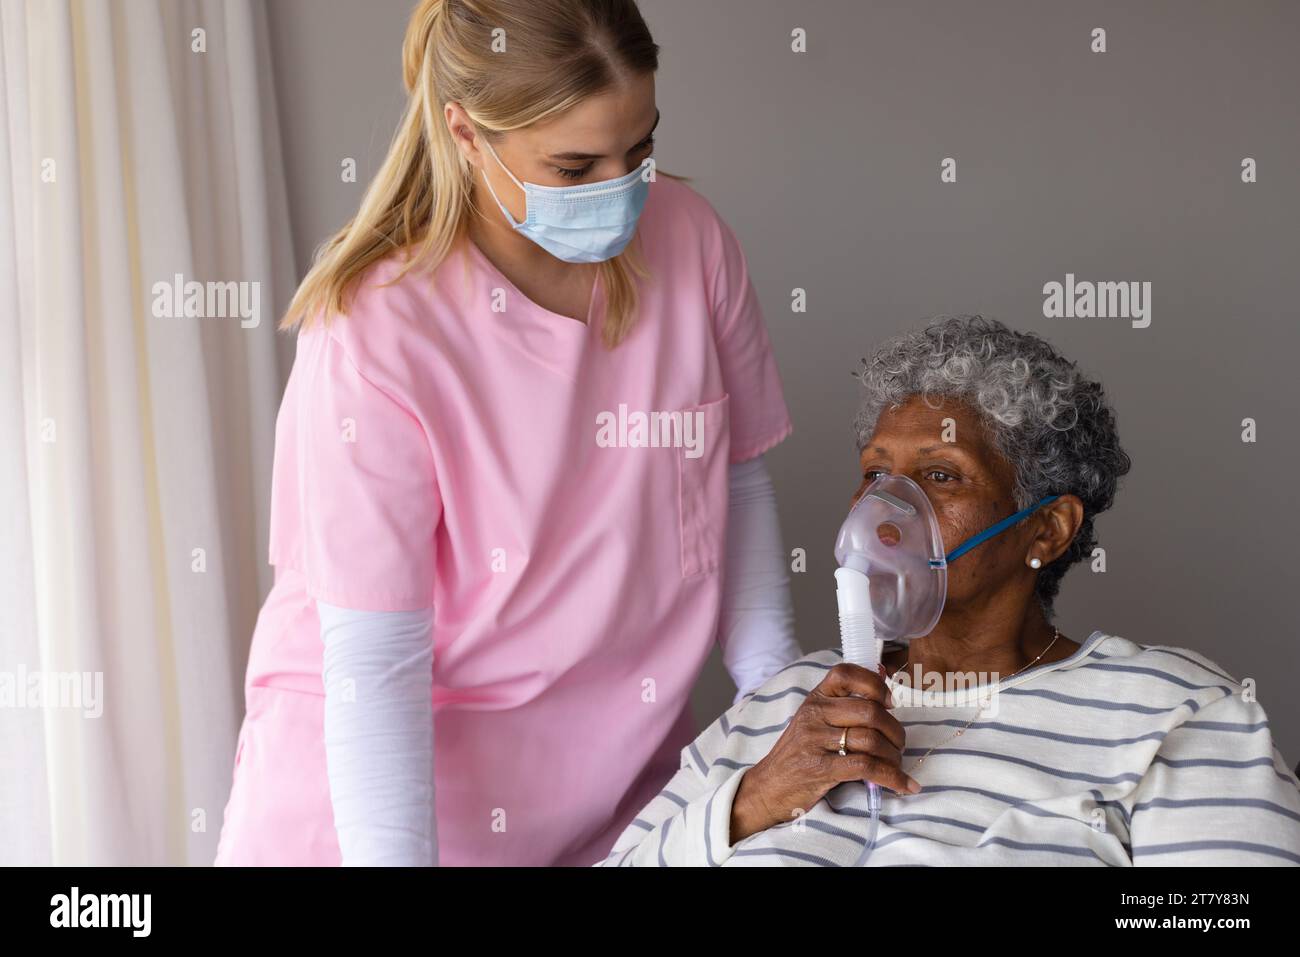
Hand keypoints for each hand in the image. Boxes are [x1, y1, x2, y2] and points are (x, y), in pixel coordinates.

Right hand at [729, 662, 918, 843]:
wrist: (769, 786)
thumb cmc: (799, 753)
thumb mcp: (815, 721)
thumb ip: (843, 703)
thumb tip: (882, 675)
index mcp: (815, 698)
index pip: (845, 674)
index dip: (875, 684)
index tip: (890, 703)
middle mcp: (814, 714)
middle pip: (869, 712)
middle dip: (895, 731)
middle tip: (898, 745)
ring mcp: (815, 741)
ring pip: (871, 740)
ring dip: (894, 756)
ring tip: (896, 765)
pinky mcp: (820, 768)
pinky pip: (866, 768)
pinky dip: (892, 778)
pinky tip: (904, 785)